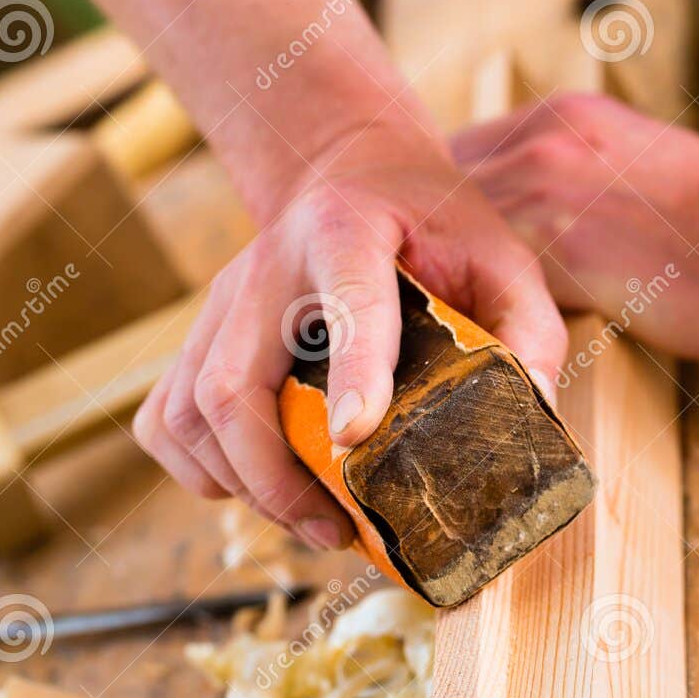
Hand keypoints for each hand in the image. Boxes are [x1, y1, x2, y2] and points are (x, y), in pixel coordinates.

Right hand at [133, 113, 567, 550]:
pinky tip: (254, 487)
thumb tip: (532, 411)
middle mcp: (266, 268)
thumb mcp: (499, 254)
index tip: (356, 437)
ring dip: (242, 485)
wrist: (350, 171)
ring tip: (312, 520)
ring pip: (189, 412)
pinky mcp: (198, 334)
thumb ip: (526, 327)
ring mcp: (220, 303)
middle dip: (276, 476)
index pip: (347, 302)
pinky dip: (199, 470)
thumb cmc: (431, 222)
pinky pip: (166, 419)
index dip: (351, 371)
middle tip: (339, 527)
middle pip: (234, 383)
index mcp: (349, 234)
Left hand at [452, 92, 698, 360]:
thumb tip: (560, 201)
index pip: (465, 151)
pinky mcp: (547, 251)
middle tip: (435, 283)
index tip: (453, 242)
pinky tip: (478, 335)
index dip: (456, 201)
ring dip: (444, 274)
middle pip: (442, 188)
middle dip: (437, 237)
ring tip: (442, 317)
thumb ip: (586, 163)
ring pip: (448, 235)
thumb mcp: (644, 154)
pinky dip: (472, 307)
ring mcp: (538, 192)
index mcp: (562, 116)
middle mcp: (538, 144)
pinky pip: (477, 281)